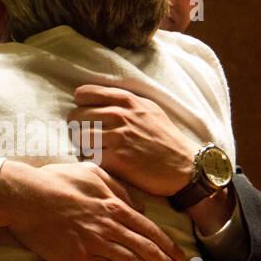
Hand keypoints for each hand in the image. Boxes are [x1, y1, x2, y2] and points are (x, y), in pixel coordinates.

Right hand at [0, 160, 186, 260]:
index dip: (168, 246)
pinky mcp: (80, 260)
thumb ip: (119, 189)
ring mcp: (96, 244)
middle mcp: (111, 226)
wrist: (26, 197)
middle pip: (147, 249)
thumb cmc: (55, 181)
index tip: (180, 257)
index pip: (150, 230)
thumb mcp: (93, 173)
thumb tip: (138, 206)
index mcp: (115, 205)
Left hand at [68, 85, 198, 196]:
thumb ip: (124, 101)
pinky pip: (88, 157)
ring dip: (83, 146)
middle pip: (75, 116)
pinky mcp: (116, 159)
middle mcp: (120, 115)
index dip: (81, 105)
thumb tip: (98, 97)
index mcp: (126, 100)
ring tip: (96, 151)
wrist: (184, 167)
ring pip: (78, 137)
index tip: (88, 116)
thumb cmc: (165, 138)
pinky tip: (103, 163)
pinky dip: (91, 161)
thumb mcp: (148, 109)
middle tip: (89, 138)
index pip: (83, 93)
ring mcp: (117, 137)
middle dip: (78, 128)